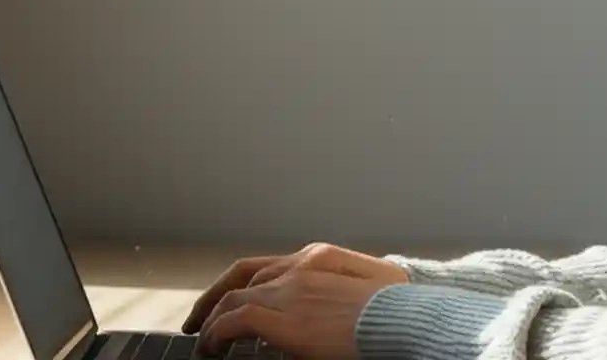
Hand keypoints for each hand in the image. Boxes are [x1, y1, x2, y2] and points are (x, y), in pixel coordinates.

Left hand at [193, 268, 397, 358]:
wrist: (407, 316)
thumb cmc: (395, 309)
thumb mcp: (360, 290)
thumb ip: (329, 292)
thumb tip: (314, 314)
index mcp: (318, 257)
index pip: (264, 266)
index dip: (239, 284)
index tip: (226, 301)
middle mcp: (300, 266)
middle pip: (242, 276)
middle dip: (215, 298)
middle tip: (199, 321)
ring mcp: (291, 290)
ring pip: (233, 298)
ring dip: (212, 319)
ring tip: (203, 342)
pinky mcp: (285, 319)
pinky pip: (235, 321)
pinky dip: (217, 333)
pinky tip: (211, 348)